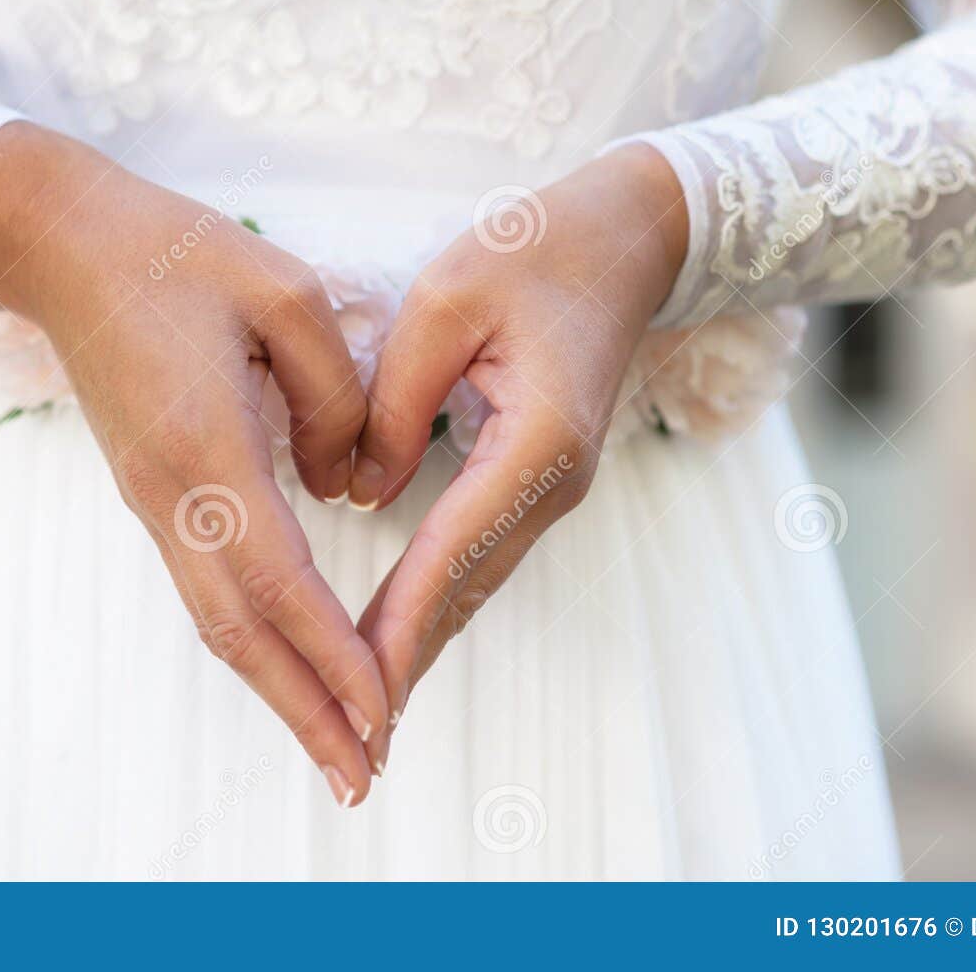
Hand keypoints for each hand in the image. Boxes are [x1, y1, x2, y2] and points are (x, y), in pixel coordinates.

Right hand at [0, 122, 387, 804]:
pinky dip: (256, 639)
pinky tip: (291, 662)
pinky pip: (208, 586)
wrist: (64, 244)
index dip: (332, 651)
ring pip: (220, 620)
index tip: (382, 709)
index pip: (281, 578)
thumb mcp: (285, 296)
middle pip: (240, 631)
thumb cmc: (175, 256)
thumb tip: (345, 478)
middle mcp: (172, 495)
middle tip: (363, 774)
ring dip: (279, 687)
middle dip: (304, 709)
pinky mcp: (153, 492)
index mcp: (206, 448)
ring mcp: (153, 501)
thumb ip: (336, 397)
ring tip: (336, 741)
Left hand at [349, 144, 687, 724]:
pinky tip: (398, 633)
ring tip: (363, 707)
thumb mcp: (445, 301)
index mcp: (539, 440)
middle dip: (406, 660)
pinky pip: (480, 554)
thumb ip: (394, 402)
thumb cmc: (534, 254)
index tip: (358, 682)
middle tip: (350, 735)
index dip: (401, 619)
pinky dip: (437, 599)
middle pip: (468, 586)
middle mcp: (555, 481)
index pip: (454, 547)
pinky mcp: (540, 480)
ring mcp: (555, 487)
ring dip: (420, 642)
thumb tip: (359, 497)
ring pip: (475, 581)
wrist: (625, 241)